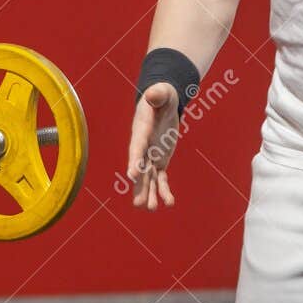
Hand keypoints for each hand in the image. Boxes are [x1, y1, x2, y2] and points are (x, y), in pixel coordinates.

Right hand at [127, 83, 180, 210]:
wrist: (161, 103)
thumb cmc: (161, 96)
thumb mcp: (162, 93)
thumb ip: (157, 94)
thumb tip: (153, 94)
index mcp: (141, 132)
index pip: (137, 148)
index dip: (134, 161)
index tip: (132, 176)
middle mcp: (143, 147)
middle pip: (140, 169)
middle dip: (140, 187)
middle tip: (140, 204)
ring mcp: (150, 156)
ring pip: (149, 179)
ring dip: (150, 194)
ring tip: (152, 209)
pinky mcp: (159, 161)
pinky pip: (161, 178)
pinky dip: (165, 190)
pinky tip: (170, 203)